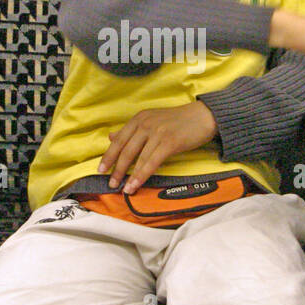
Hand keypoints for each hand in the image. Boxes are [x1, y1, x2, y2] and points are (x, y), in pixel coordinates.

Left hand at [97, 102, 218, 193]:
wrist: (203, 116)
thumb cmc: (178, 121)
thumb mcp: (152, 120)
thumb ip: (132, 130)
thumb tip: (111, 137)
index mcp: (139, 119)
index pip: (119, 140)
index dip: (108, 156)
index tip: (100, 169)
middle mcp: (145, 124)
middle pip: (125, 150)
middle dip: (116, 169)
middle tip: (110, 183)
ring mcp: (157, 132)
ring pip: (138, 158)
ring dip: (129, 175)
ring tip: (123, 189)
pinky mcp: (169, 142)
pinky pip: (152, 162)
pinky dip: (142, 175)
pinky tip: (136, 184)